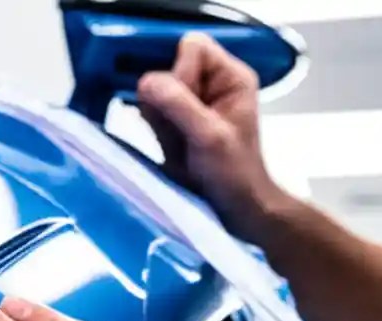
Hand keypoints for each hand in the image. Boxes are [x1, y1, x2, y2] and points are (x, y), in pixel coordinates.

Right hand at [138, 32, 288, 239]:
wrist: (236, 211)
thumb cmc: (235, 176)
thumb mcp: (209, 138)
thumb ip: (179, 105)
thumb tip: (145, 81)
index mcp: (231, 77)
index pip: (192, 47)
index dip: (180, 73)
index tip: (183, 108)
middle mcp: (212, 83)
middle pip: (169, 66)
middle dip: (165, 100)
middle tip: (180, 130)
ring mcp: (193, 101)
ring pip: (156, 90)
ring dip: (159, 118)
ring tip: (178, 142)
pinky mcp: (177, 119)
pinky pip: (151, 109)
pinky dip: (154, 128)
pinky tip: (170, 146)